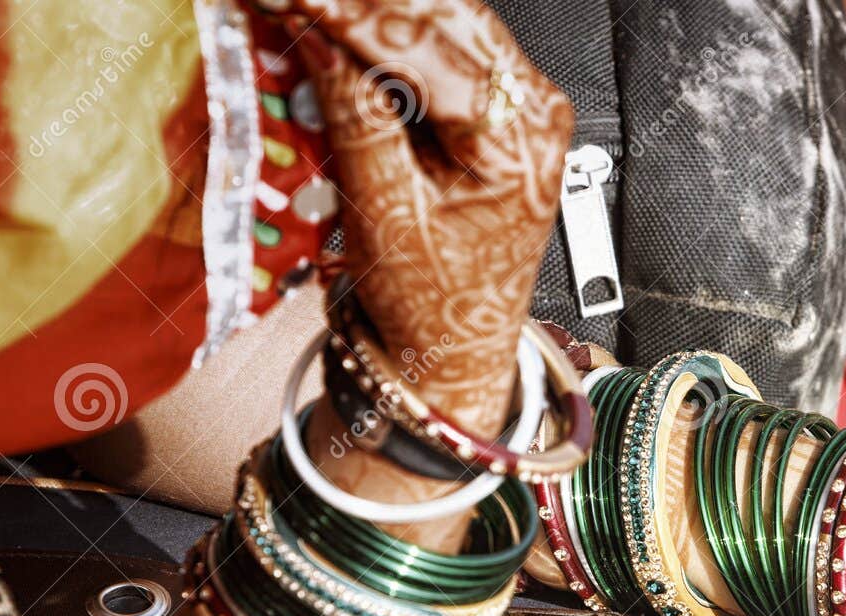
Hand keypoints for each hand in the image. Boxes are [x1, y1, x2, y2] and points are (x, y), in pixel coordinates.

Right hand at [290, 0, 573, 427]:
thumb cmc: (432, 305)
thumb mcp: (385, 215)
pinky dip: (393, 32)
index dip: (349, 13)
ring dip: (377, 10)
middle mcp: (534, 116)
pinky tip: (346, 24)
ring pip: (446, 19)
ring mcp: (524, 110)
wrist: (452, 351)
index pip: (425, 48)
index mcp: (518, 144)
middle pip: (443, 14)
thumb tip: (320, 41)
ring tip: (311, 7)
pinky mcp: (502, 112)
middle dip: (363, 3)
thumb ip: (357, 119)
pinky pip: (447, 47)